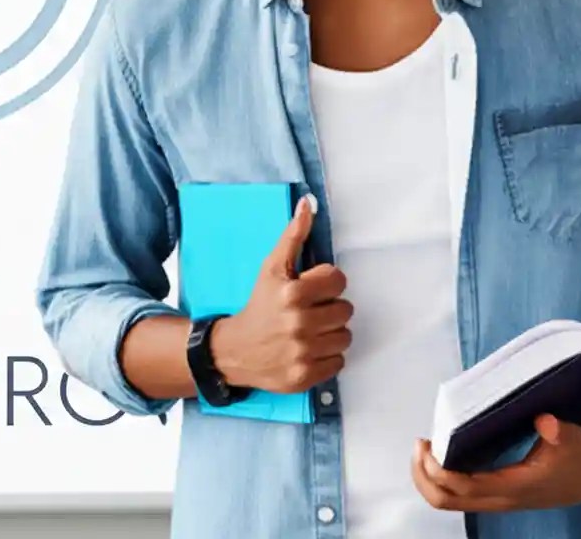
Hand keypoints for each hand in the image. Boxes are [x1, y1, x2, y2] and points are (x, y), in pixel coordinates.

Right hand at [211, 194, 352, 393]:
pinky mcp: (304, 376)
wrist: (234, 351)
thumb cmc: (259, 306)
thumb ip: (293, 236)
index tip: (311, 290)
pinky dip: (326, 357)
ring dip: (330, 334)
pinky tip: (308, 350)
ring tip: (309, 332)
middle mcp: (298, 322)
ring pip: (345, 336)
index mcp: (293, 293)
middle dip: (330, 309)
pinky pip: (339, 362)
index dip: (327, 283)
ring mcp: (302, 352)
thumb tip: (307, 204)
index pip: (339, 280)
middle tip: (309, 312)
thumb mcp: (271, 268)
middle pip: (346, 310)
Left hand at [412, 414, 580, 511]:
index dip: (440, 470)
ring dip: (427, 479)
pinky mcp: (491, 495)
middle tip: (420, 445)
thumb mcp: (574, 439)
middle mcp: (500, 499)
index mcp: (515, 487)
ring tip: (423, 450)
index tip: (428, 445)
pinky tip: (438, 455)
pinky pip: (456, 496)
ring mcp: (493, 500)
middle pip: (447, 501)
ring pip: (448, 502)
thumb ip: (560, 431)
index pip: (465, 487)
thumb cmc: (576, 454)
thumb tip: (545, 422)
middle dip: (424, 476)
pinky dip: (439, 479)